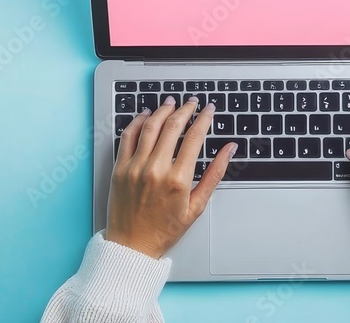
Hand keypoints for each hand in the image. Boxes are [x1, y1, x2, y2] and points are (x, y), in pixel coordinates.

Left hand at [104, 97, 234, 258]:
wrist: (131, 247)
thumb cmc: (164, 230)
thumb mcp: (196, 207)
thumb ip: (214, 174)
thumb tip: (229, 149)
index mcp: (177, 180)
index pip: (194, 137)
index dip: (204, 118)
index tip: (208, 110)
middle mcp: (155, 170)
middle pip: (173, 126)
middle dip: (185, 109)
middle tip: (192, 102)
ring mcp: (135, 167)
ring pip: (150, 126)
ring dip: (162, 110)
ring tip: (171, 103)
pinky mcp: (120, 168)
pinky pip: (127, 136)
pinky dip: (138, 121)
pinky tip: (146, 115)